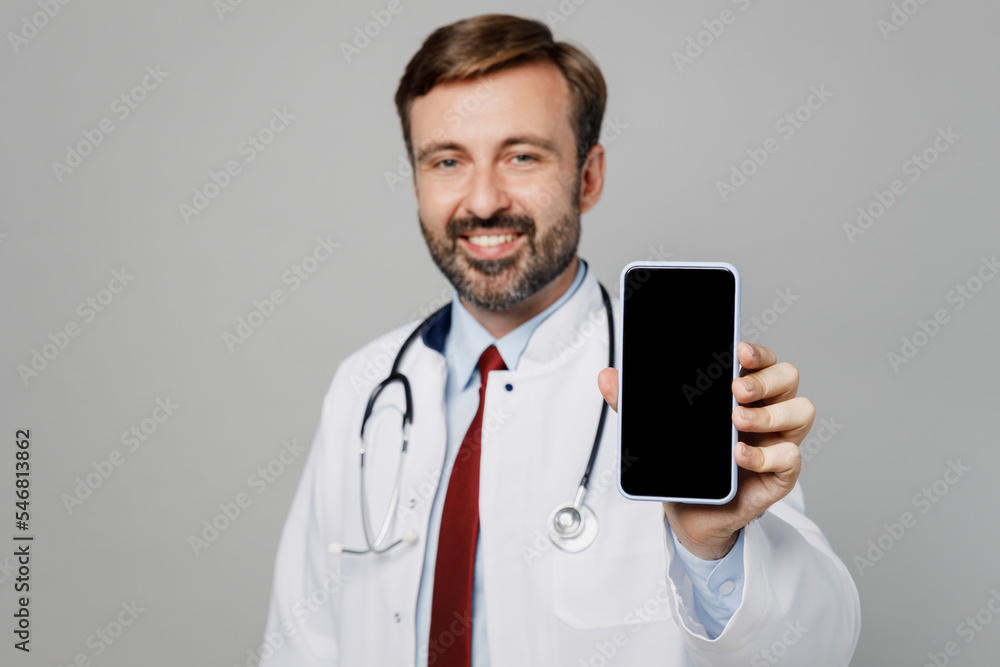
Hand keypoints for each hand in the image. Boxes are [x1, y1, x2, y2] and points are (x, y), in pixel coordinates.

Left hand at [597, 341, 814, 559]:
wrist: (691, 513)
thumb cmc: (688, 463)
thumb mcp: (658, 430)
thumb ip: (634, 404)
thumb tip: (608, 378)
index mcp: (743, 392)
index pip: (761, 359)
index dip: (756, 352)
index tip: (738, 350)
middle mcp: (766, 410)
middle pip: (788, 377)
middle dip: (765, 378)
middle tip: (735, 389)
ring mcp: (777, 441)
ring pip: (801, 411)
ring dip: (769, 413)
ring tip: (736, 420)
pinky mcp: (780, 475)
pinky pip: (789, 458)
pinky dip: (765, 455)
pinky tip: (739, 455)